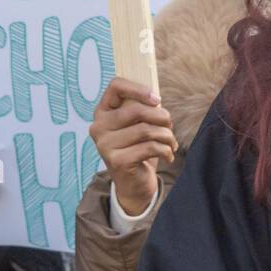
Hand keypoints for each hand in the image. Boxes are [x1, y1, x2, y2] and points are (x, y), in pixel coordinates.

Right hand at [90, 77, 176, 216]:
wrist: (133, 184)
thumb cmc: (138, 148)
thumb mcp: (138, 125)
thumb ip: (142, 108)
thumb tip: (156, 99)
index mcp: (102, 112)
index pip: (115, 86)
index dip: (139, 89)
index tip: (157, 99)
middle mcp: (99, 127)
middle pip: (136, 110)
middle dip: (161, 116)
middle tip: (170, 125)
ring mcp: (105, 145)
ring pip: (146, 130)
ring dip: (166, 135)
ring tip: (171, 142)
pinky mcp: (117, 161)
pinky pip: (150, 147)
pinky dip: (165, 150)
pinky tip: (168, 155)